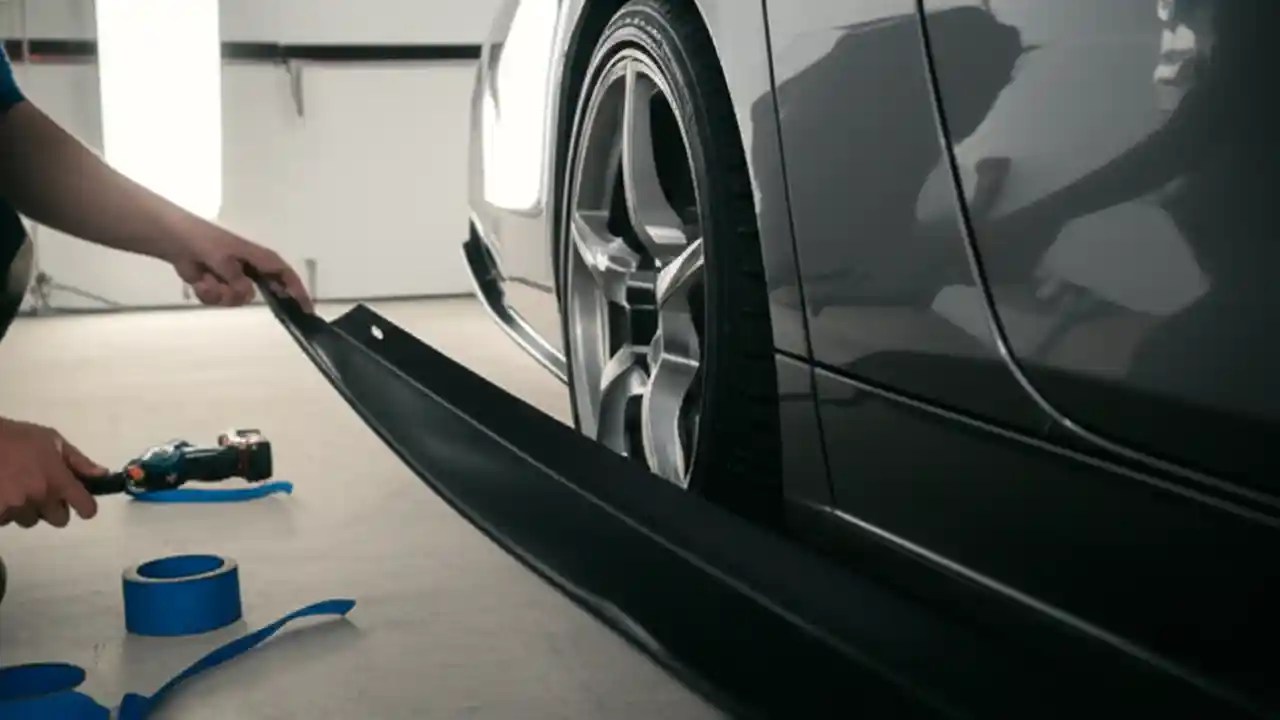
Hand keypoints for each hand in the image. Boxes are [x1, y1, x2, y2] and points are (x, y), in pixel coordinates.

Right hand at [0, 417, 102, 527]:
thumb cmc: (16, 437)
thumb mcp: (51, 440)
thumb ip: (78, 460)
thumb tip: (102, 474)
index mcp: (58, 480)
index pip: (86, 508)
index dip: (86, 507)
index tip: (80, 503)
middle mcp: (40, 497)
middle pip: (59, 520)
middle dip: (53, 508)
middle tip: (42, 491)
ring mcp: (15, 508)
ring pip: (30, 520)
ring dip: (27, 509)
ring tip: (16, 487)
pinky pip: (7, 521)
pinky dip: (5, 511)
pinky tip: (1, 491)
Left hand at [170, 223, 314, 313]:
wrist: (176, 240)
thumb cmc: (204, 241)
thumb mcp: (223, 258)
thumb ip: (237, 279)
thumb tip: (247, 294)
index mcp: (258, 258)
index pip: (285, 275)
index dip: (297, 291)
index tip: (306, 309)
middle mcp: (250, 270)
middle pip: (262, 292)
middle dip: (244, 295)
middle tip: (240, 295)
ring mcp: (235, 280)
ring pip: (238, 300)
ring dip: (220, 294)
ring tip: (206, 280)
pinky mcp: (219, 287)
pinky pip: (221, 301)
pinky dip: (208, 294)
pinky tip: (199, 282)